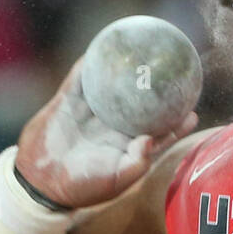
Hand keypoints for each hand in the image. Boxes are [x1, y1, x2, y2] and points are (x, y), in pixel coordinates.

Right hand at [14, 57, 198, 207]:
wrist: (40, 181)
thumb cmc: (82, 186)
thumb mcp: (115, 179)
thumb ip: (136, 162)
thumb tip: (151, 138)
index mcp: (127, 144)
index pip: (159, 131)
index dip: (176, 123)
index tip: (192, 113)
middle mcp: (112, 126)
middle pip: (139, 103)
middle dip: (156, 89)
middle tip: (173, 71)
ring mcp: (91, 112)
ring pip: (112, 87)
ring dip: (123, 70)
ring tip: (139, 51)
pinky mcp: (69, 102)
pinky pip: (81, 78)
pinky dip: (91, 64)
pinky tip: (101, 47)